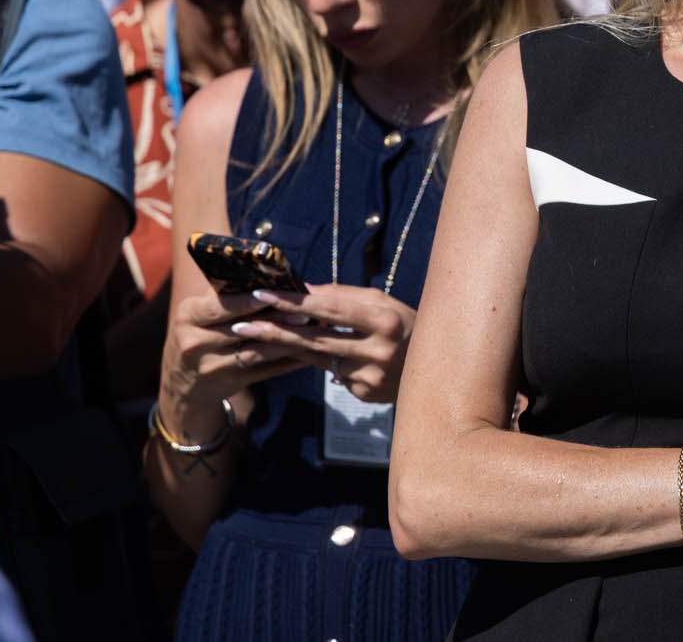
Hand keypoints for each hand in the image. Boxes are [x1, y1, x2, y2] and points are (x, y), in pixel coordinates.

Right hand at [160, 286, 313, 418]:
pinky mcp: (231, 382)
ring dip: (288, 341)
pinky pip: (266, 370)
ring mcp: (213, 366)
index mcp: (188, 317)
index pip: (220, 306)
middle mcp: (195, 343)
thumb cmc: (198, 335)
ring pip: (258, 352)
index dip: (246, 301)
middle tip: (305, 311)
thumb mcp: (198, 314)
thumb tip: (261, 271)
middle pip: (243, 329)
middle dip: (277, 319)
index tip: (270, 293)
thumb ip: (223, 294)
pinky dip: (288, 361)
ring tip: (312, 328)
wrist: (184, 384)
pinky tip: (308, 352)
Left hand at [223, 283, 416, 402]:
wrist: (441, 367)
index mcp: (384, 319)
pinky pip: (333, 374)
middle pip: (315, 339)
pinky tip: (318, 356)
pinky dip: (323, 362)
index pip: (329, 308)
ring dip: (284, 349)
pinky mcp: (364, 393)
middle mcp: (378, 350)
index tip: (263, 294)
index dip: (294, 301)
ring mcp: (370, 376)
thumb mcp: (382, 303)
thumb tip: (302, 289)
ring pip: (317, 359)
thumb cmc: (407, 324)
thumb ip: (343, 297)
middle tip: (240, 326)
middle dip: (274, 331)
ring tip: (251, 343)